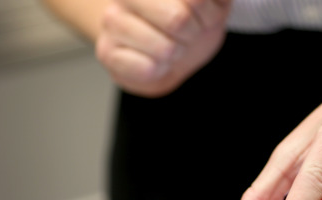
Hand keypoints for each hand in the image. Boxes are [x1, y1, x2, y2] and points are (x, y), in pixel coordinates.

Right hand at [96, 0, 230, 96]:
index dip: (208, 13)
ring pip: (165, 48)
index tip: (201, 13)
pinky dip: (160, 70)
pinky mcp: (107, 53)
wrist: (171, 53)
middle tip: (186, 33)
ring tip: (170, 46)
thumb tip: (206, 0)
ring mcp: (112, 22)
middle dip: (192, 33)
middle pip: (178, 19)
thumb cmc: (191, 24)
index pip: (195, 0)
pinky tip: (154, 60)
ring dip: (177, 53)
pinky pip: (148, 69)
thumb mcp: (213, 4)